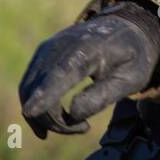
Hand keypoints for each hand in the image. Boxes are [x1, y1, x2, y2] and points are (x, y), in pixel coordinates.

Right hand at [18, 3, 159, 137]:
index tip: (30, 112)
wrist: (123, 30)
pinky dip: (35, 106)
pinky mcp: (41, 56)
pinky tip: (48, 125)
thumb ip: (103, 95)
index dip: (46, 93)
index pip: (62, 72)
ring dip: (44, 116)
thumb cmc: (131, 58)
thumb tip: (74, 113)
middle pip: (42, 85)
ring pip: (29, 88)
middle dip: (54, 118)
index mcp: (89, 47)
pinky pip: (29, 85)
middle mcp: (61, 44)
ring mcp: (47, 48)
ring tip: (76, 126)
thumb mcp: (130, 78)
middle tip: (84, 129)